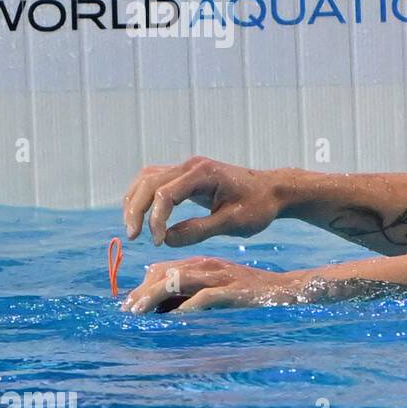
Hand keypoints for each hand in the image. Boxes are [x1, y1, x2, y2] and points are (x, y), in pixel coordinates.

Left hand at [120, 256, 309, 313]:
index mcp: (203, 264)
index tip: (128, 306)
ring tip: (138, 314)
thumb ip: (195, 297)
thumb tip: (165, 314)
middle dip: (141, 292)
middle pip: (164, 272)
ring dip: (154, 297)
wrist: (291, 289)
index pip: (162, 268)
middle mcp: (209, 266)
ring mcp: (222, 277)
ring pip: (178, 280)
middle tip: (127, 312)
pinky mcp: (235, 290)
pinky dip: (186, 308)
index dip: (142, 286)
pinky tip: (173, 319)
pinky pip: (205, 297)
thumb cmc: (254, 295)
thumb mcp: (220, 291)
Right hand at [122, 156, 282, 246]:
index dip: (156, 219)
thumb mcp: (233, 223)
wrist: (273, 191)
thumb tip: (166, 239)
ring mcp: (187, 168)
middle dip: (137, 210)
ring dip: (136, 202)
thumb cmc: (258, 206)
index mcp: (204, 174)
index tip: (158, 242)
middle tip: (133, 237)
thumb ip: (199, 230)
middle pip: (149, 182)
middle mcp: (191, 166)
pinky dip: (144, 197)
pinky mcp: (186, 176)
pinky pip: (155, 181)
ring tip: (133, 229)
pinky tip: (141, 217)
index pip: (165, 194)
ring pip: (147, 179)